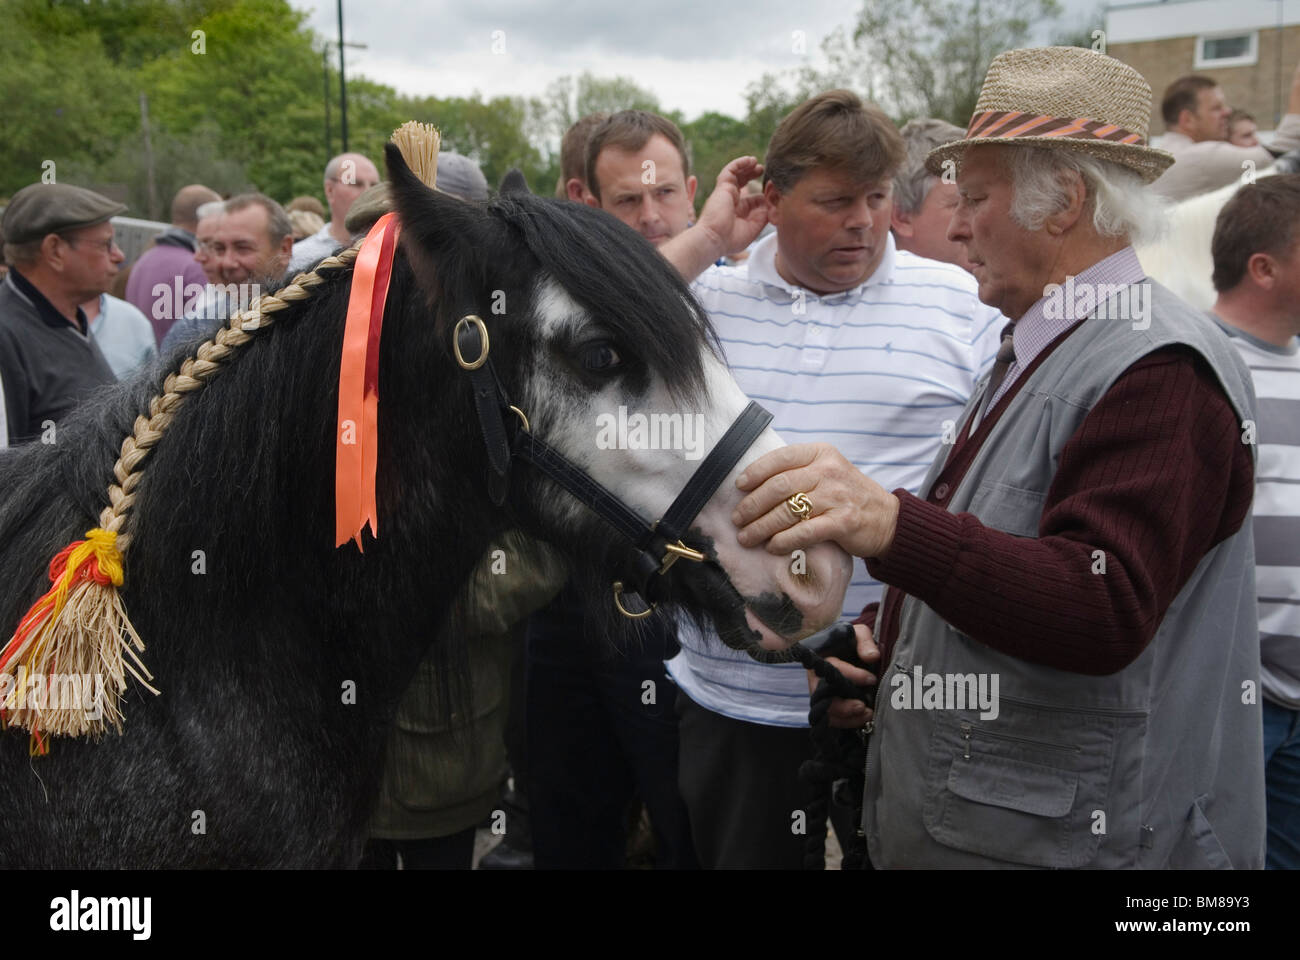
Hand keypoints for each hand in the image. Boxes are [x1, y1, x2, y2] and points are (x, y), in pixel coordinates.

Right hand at [696, 156, 767, 257]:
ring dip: (747, 166)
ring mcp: (726, 193)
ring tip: (757, 163)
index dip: (762, 194)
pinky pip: (730, 170)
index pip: (752, 198)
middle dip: (753, 175)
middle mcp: (731, 201)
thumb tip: (771, 203)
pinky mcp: (722, 187)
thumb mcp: (754, 228)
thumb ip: (764, 215)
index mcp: (738, 212)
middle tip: (763, 170)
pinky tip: (750, 160)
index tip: (773, 192)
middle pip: (743, 183)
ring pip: (736, 174)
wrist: (714, 239)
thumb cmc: (731, 239)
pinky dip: (739, 163)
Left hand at [733, 443, 899, 558]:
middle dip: (753, 505)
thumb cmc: (848, 496)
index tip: (739, 487)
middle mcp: (829, 471)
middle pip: (780, 486)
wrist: (887, 519)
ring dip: (762, 526)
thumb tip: (753, 485)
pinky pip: (805, 531)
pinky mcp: (844, 522)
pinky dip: (784, 540)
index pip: (781, 458)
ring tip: (747, 537)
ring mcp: (838, 496)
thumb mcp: (827, 471)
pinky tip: (772, 547)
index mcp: (821, 453)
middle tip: (738, 519)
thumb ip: (798, 472)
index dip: (755, 472)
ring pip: (788, 510)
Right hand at [806, 623, 880, 728]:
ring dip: (847, 716)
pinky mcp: (828, 706)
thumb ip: (865, 642)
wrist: (843, 650)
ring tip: (868, 714)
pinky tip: (864, 719)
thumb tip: (872, 657)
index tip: (872, 679)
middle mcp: (817, 678)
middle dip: (843, 705)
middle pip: (823, 696)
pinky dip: (847, 723)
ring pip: (827, 711)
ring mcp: (820, 694)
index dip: (853, 675)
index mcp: (821, 657)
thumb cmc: (849, 641)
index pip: (834, 668)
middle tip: (863, 706)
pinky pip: (833, 720)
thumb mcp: (857, 634)